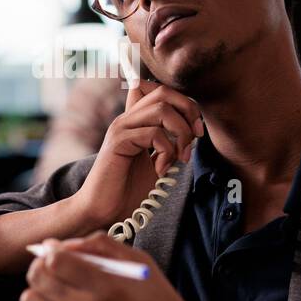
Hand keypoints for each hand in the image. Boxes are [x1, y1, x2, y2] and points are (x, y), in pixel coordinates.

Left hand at [20, 232, 216, 300]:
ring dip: (42, 292)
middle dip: (42, 268)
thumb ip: (99, 245)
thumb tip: (59, 244)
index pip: (53, 260)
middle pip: (36, 279)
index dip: (51, 252)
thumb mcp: (139, 262)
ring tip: (61, 292)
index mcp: (106, 286)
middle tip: (55, 269)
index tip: (59, 254)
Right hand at [72, 79, 204, 226]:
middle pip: (163, 92)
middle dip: (189, 111)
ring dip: (181, 134)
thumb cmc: (128, 190)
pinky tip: (160, 170)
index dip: (183, 102)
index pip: (156, 89)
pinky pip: (154, 134)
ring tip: (180, 158)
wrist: (104, 211)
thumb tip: (192, 130)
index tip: (195, 127)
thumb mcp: (156, 161)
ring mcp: (121, 128)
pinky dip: (167, 153)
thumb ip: (169, 144)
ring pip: (163, 109)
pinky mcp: (118, 142)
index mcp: (135, 121)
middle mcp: (127, 118)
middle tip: (196, 137)